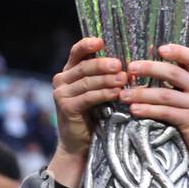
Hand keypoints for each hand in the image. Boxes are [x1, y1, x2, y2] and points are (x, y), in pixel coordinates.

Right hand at [52, 36, 127, 157]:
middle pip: (84, 66)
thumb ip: (104, 78)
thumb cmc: (93, 117)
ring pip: (87, 81)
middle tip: (120, 65)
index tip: (101, 41)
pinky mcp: (66, 107)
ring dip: (107, 79)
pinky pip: (88, 97)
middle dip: (104, 64)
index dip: (87, 45)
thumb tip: (127, 65)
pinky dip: (104, 94)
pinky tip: (117, 93)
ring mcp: (61, 94)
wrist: (79, 145)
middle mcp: (61, 80)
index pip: (76, 53)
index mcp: (69, 72)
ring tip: (124, 79)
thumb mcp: (97, 93)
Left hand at [121, 44, 188, 169]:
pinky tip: (135, 110)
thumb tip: (160, 75)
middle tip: (130, 69)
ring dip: (141, 93)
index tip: (159, 48)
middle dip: (149, 68)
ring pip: (164, 94)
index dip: (176, 51)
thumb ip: (188, 87)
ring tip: (123, 95)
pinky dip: (147, 110)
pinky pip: (165, 112)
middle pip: (172, 73)